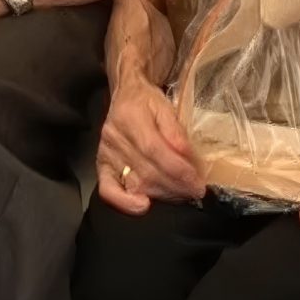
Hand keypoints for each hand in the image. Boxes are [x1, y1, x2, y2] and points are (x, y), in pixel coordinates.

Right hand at [94, 74, 205, 212]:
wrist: (125, 95)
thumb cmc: (148, 102)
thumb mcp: (166, 108)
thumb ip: (176, 132)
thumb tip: (186, 157)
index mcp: (130, 117)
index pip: (155, 151)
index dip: (179, 172)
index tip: (198, 184)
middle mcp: (114, 136)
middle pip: (147, 172)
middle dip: (176, 187)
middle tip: (195, 192)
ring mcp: (106, 153)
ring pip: (136, 183)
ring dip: (163, 194)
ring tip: (182, 194)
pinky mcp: (102, 165)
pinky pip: (108, 190)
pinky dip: (125, 203)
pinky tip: (143, 205)